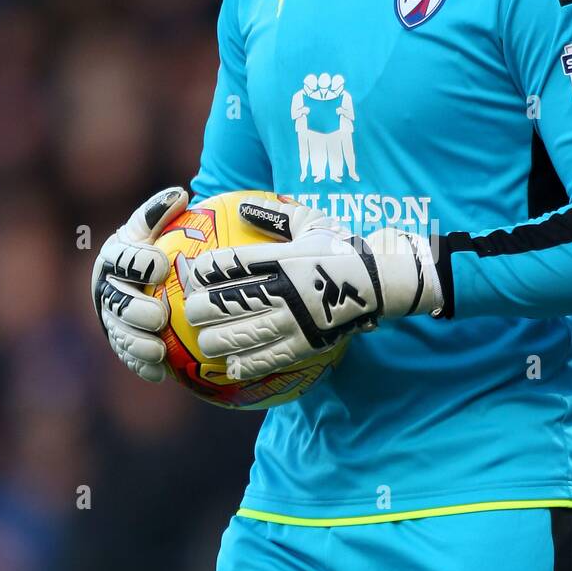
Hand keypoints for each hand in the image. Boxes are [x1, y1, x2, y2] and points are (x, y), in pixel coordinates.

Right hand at [91, 186, 188, 381]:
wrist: (153, 280)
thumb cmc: (160, 248)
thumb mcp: (157, 229)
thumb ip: (162, 213)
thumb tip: (180, 194)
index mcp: (116, 257)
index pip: (122, 258)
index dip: (138, 262)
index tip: (160, 264)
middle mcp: (108, 289)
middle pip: (117, 301)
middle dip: (133, 309)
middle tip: (158, 315)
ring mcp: (113, 318)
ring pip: (120, 332)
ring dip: (136, 342)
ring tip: (158, 349)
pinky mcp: (123, 343)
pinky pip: (130, 357)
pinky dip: (143, 365)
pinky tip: (161, 373)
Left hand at [183, 193, 442, 379]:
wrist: (380, 283)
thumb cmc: (343, 250)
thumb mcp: (312, 223)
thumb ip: (275, 215)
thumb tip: (240, 205)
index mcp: (284, 258)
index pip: (233, 263)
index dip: (206, 271)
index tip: (192, 274)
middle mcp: (285, 289)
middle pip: (229, 302)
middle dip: (203, 308)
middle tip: (191, 311)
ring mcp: (295, 320)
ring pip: (243, 333)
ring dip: (217, 339)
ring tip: (204, 341)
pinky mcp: (306, 344)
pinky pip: (269, 358)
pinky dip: (246, 362)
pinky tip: (231, 365)